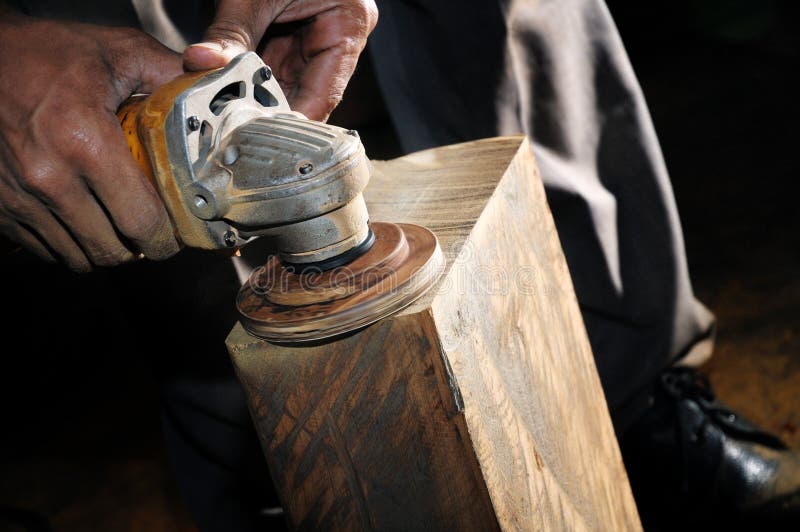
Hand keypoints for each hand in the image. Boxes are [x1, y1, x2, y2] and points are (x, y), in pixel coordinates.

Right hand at [0, 9, 182, 271]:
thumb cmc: (45, 52)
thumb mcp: (115, 52)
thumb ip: (169, 73)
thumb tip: (213, 81)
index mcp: (86, 142)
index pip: (142, 222)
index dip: (167, 237)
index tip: (178, 232)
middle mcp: (49, 178)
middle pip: (113, 250)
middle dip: (141, 247)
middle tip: (154, 232)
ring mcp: (19, 198)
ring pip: (80, 258)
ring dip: (107, 249)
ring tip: (120, 226)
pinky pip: (46, 250)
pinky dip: (71, 244)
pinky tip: (85, 219)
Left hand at [183, 0, 377, 120]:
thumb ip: (230, 32)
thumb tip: (199, 65)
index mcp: (350, 22)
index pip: (326, 92)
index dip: (294, 119)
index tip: (263, 139)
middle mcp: (340, 35)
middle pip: (308, 93)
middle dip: (271, 110)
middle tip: (239, 134)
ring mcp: (318, 37)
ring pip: (289, 85)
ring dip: (259, 99)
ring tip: (231, 118)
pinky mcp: (295, 36)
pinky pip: (275, 69)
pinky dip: (252, 81)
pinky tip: (232, 96)